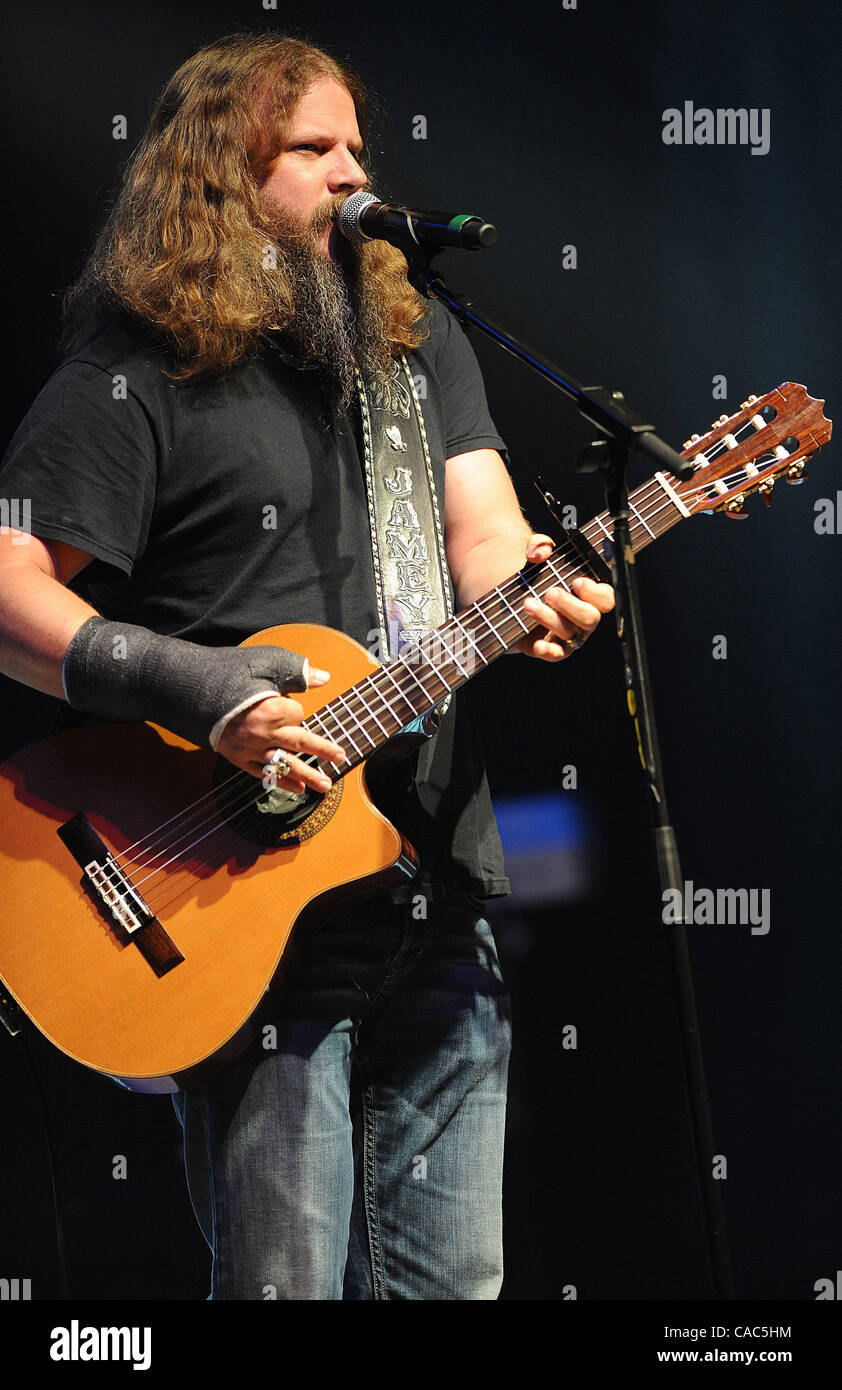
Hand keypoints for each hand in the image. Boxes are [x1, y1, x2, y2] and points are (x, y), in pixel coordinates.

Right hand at [216, 665, 345, 789]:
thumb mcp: (264, 663)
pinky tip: (299, 790)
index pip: (297, 712)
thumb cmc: (227, 673)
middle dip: (323, 750)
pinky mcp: (237, 758)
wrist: (187, 688)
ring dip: (308, 774)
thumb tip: (324, 679)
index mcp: (270, 709)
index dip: (293, 705)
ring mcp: (249, 749)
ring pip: (285, 764)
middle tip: (341, 757)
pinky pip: (263, 773)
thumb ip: (296, 673)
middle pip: (300, 742)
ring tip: (326, 785)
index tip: (279, 698)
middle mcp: (262, 733)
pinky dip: (282, 782)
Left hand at [516, 533, 614, 660]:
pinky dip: (549, 651)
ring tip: (528, 604)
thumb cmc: (535, 575)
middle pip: (590, 618)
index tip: (578, 582)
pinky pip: (556, 655)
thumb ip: (539, 545)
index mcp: (589, 596)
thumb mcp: (536, 556)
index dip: (596, 593)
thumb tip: (539, 551)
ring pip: (570, 634)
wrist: (512, 597)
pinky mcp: (551, 647)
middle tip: (550, 592)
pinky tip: (538, 644)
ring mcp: (568, 635)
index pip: (606, 598)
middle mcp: (583, 617)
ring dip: (549, 619)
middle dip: (570, 605)